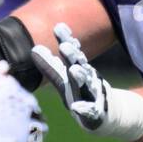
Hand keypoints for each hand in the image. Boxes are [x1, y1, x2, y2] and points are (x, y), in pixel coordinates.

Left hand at [31, 23, 142, 141]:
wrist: (108, 114)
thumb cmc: (82, 93)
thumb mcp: (66, 80)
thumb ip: (51, 66)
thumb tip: (34, 48)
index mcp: (79, 71)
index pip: (72, 54)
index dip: (66, 41)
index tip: (59, 27)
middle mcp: (87, 80)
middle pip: (80, 65)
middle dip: (73, 56)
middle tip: (64, 46)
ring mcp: (94, 96)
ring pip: (87, 85)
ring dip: (80, 77)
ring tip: (73, 70)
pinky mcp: (97, 113)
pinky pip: (91, 111)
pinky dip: (85, 109)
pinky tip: (76, 108)